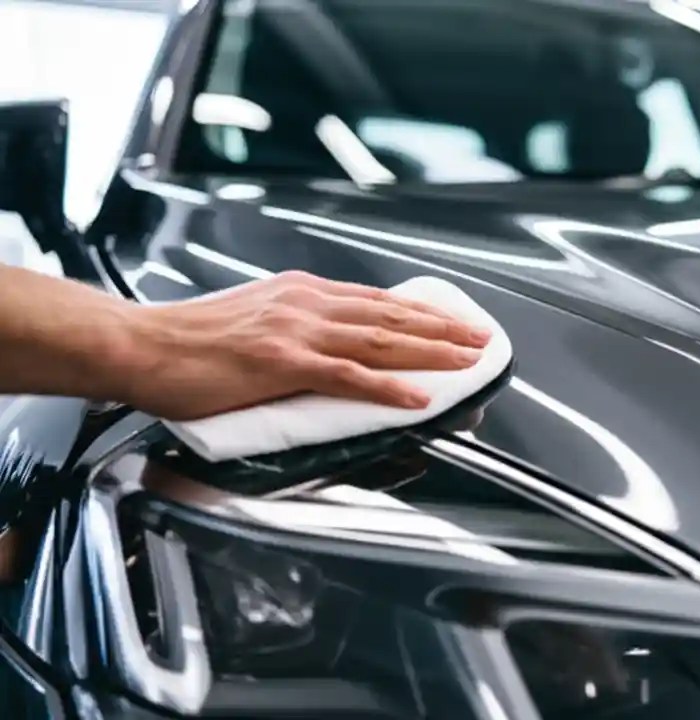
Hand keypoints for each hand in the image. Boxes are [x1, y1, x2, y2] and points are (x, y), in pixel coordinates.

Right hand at [110, 271, 491, 419]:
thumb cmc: (188, 341)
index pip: (378, 300)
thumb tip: (332, 347)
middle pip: (392, 316)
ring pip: (381, 341)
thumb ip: (297, 329)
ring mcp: (296, 332)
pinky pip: (348, 376)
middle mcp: (306, 304)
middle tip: (482, 343)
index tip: (456, 322)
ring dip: (432, 354)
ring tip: (468, 364)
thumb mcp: (255, 320)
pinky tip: (417, 398)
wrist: (140, 344)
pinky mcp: (281, 363)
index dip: (424, 313)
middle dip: (444, 330)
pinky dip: (389, 388)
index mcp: (302, 293)